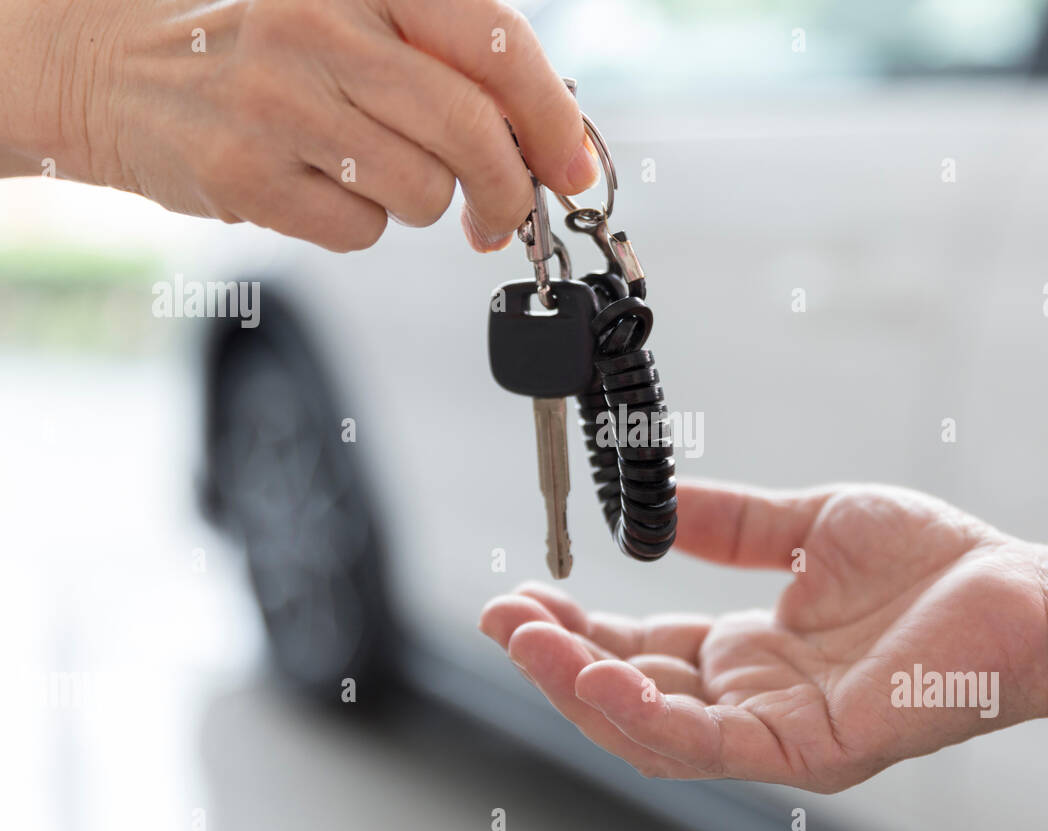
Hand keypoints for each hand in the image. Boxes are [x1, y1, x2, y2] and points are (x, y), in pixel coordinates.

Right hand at [0, 0, 596, 251]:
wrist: (113, 67)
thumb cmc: (260, 46)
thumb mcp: (351, 14)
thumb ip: (445, 57)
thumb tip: (550, 135)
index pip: (495, 42)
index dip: (552, 117)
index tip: (573, 168)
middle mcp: (319, 24)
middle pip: (470, 131)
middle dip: (507, 190)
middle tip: (503, 214)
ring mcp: (276, 100)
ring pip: (423, 192)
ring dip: (421, 202)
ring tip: (369, 169)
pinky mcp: (245, 174)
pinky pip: (362, 230)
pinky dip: (361, 223)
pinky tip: (318, 185)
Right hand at [480, 480, 1047, 792]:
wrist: (1027, 591)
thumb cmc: (936, 564)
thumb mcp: (809, 525)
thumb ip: (735, 523)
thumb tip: (661, 501)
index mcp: (752, 654)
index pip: (642, 653)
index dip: (579, 630)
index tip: (526, 592)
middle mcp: (756, 701)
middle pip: (632, 696)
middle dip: (558, 662)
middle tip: (501, 617)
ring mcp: (782, 732)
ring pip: (657, 731)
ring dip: (582, 689)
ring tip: (527, 641)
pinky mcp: (816, 748)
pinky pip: (715, 745)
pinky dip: (649, 717)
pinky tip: (601, 678)